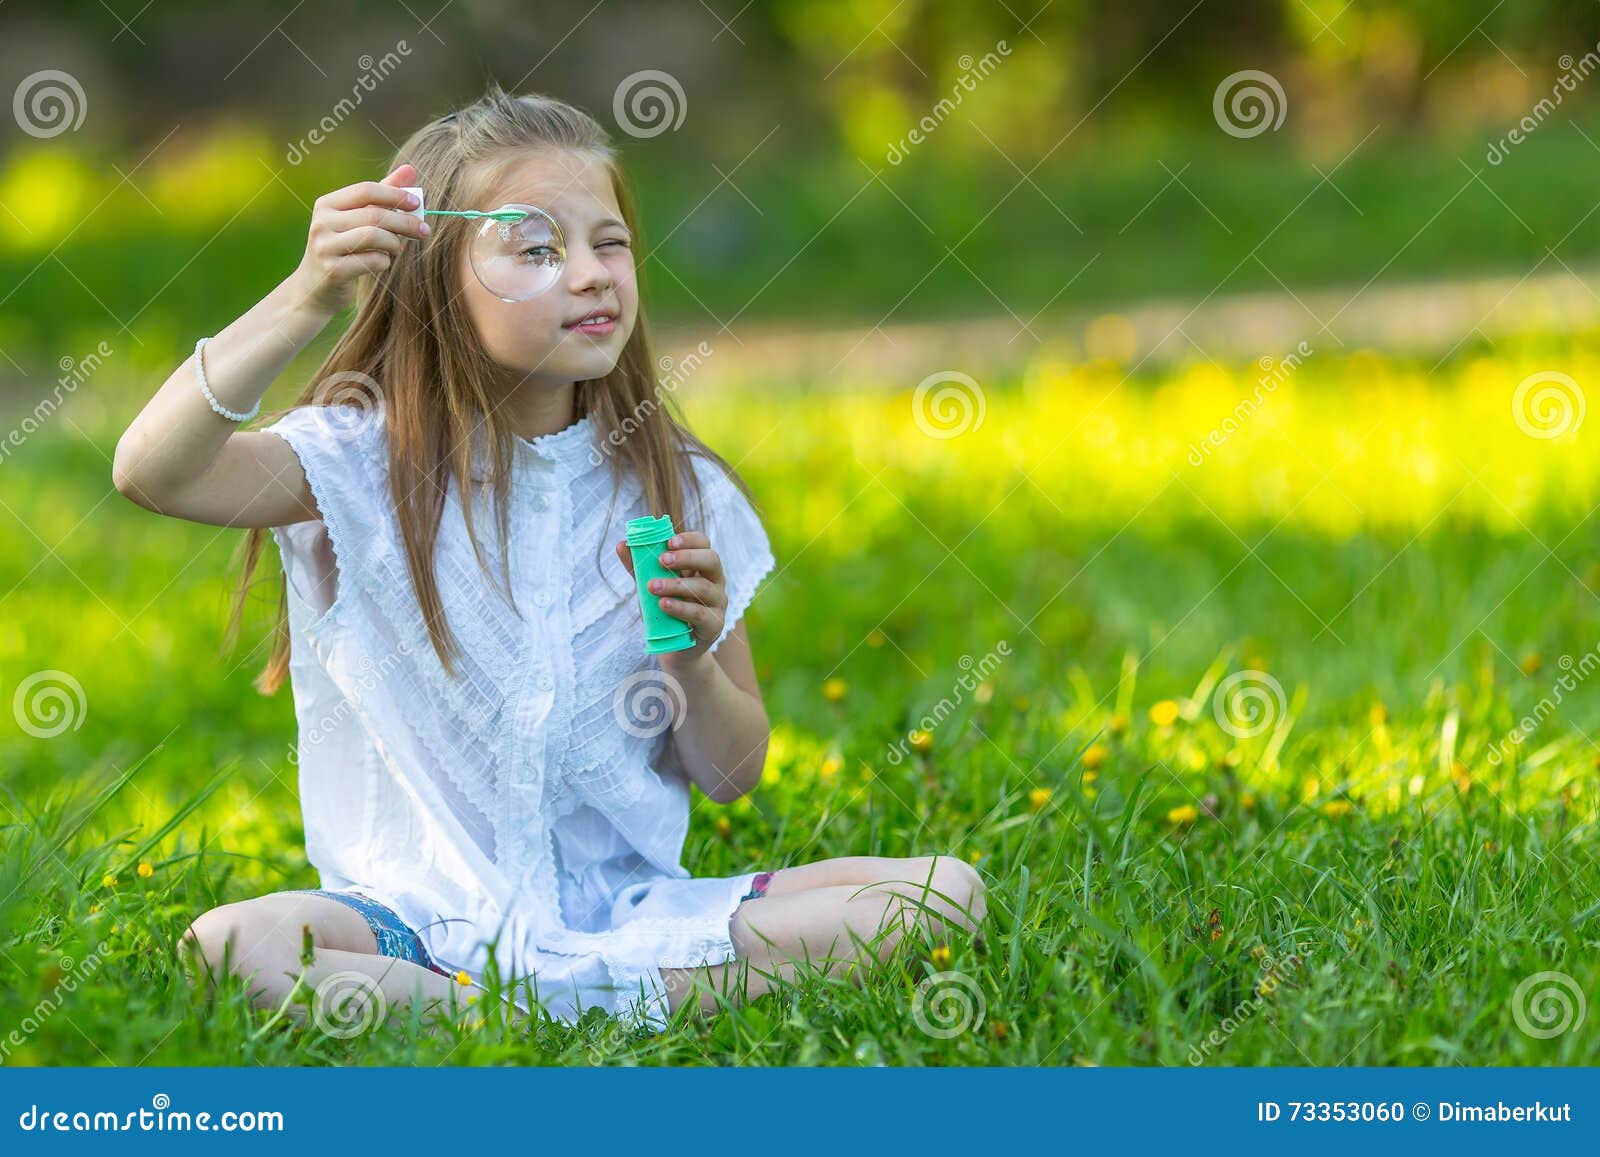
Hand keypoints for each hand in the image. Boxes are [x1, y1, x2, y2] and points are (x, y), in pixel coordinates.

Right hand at [289, 162, 430, 318]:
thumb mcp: (358, 219)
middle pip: (374, 214)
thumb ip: (383, 195)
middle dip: (405, 222)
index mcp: (327, 204)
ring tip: (398, 248)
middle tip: (424, 231)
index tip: (417, 205)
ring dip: (395, 243)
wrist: (315, 289)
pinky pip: (373, 261)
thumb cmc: (344, 249)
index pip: (366, 190)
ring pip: (374, 236)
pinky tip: (383, 262)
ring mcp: (325, 247)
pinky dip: (385, 261)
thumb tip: (411, 170)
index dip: (395, 195)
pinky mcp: (333, 271)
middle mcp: (322, 222)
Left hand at [616, 529, 725, 670]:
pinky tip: (663, 605)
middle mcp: (715, 581)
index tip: (668, 542)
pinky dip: (680, 608)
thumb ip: (640, 566)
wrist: (674, 646)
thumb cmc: (666, 610)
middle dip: (687, 557)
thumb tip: (622, 544)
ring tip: (652, 587)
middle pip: (711, 560)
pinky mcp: (714, 625)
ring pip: (703, 588)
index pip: (704, 544)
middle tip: (662, 560)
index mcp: (702, 566)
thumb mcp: (652, 585)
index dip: (689, 540)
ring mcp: (718, 603)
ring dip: (675, 585)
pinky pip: (699, 613)